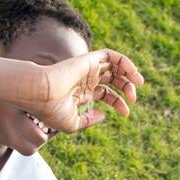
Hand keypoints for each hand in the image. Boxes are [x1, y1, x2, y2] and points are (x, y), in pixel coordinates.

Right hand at [23, 49, 143, 133]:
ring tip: (139, 83)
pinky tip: (132, 72)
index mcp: (82, 93)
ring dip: (129, 73)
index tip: (125, 113)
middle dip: (126, 88)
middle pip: (113, 80)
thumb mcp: (73, 124)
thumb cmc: (51, 111)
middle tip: (132, 99)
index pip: (106, 94)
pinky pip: (111, 55)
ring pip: (114, 66)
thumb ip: (89, 121)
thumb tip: (105, 115)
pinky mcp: (89, 59)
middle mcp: (86, 80)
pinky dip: (124, 61)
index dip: (118, 103)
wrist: (40, 94)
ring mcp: (88, 69)